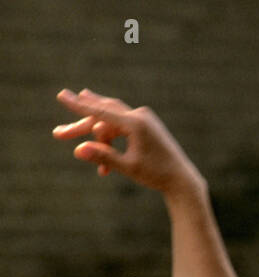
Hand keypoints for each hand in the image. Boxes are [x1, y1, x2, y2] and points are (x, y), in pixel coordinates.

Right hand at [52, 88, 200, 196]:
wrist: (182, 180)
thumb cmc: (156, 175)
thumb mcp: (128, 167)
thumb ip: (103, 156)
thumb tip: (78, 150)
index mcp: (136, 123)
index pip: (101, 111)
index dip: (78, 106)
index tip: (61, 95)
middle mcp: (140, 116)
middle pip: (102, 116)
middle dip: (81, 127)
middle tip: (58, 134)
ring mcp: (143, 119)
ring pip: (110, 123)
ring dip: (96, 140)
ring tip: (79, 148)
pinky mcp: (145, 126)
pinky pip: (121, 131)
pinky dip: (110, 145)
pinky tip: (103, 168)